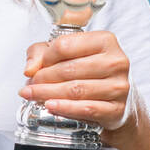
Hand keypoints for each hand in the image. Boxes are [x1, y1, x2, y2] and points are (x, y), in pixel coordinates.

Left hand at [18, 31, 133, 130]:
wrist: (111, 97)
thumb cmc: (87, 70)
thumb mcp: (63, 52)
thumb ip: (40, 52)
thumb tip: (30, 68)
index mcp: (104, 40)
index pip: (64, 45)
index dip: (45, 57)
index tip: (37, 66)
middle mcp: (116, 61)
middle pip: (68, 69)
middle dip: (43, 78)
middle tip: (30, 84)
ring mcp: (119, 86)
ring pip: (75, 89)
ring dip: (48, 93)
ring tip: (33, 95)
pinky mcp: (116, 109)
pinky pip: (87, 108)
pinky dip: (65, 108)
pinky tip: (51, 106)